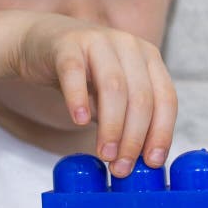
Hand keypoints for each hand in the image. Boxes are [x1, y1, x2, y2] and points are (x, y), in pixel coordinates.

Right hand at [11, 13, 176, 175]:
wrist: (41, 44)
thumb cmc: (86, 77)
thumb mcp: (116, 99)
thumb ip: (129, 122)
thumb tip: (139, 162)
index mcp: (150, 59)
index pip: (166, 99)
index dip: (162, 133)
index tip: (152, 163)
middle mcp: (129, 46)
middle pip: (141, 97)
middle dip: (134, 138)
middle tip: (122, 167)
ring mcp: (99, 40)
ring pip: (113, 87)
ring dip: (112, 126)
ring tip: (105, 154)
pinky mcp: (66, 44)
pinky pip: (74, 72)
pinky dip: (78, 99)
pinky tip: (79, 121)